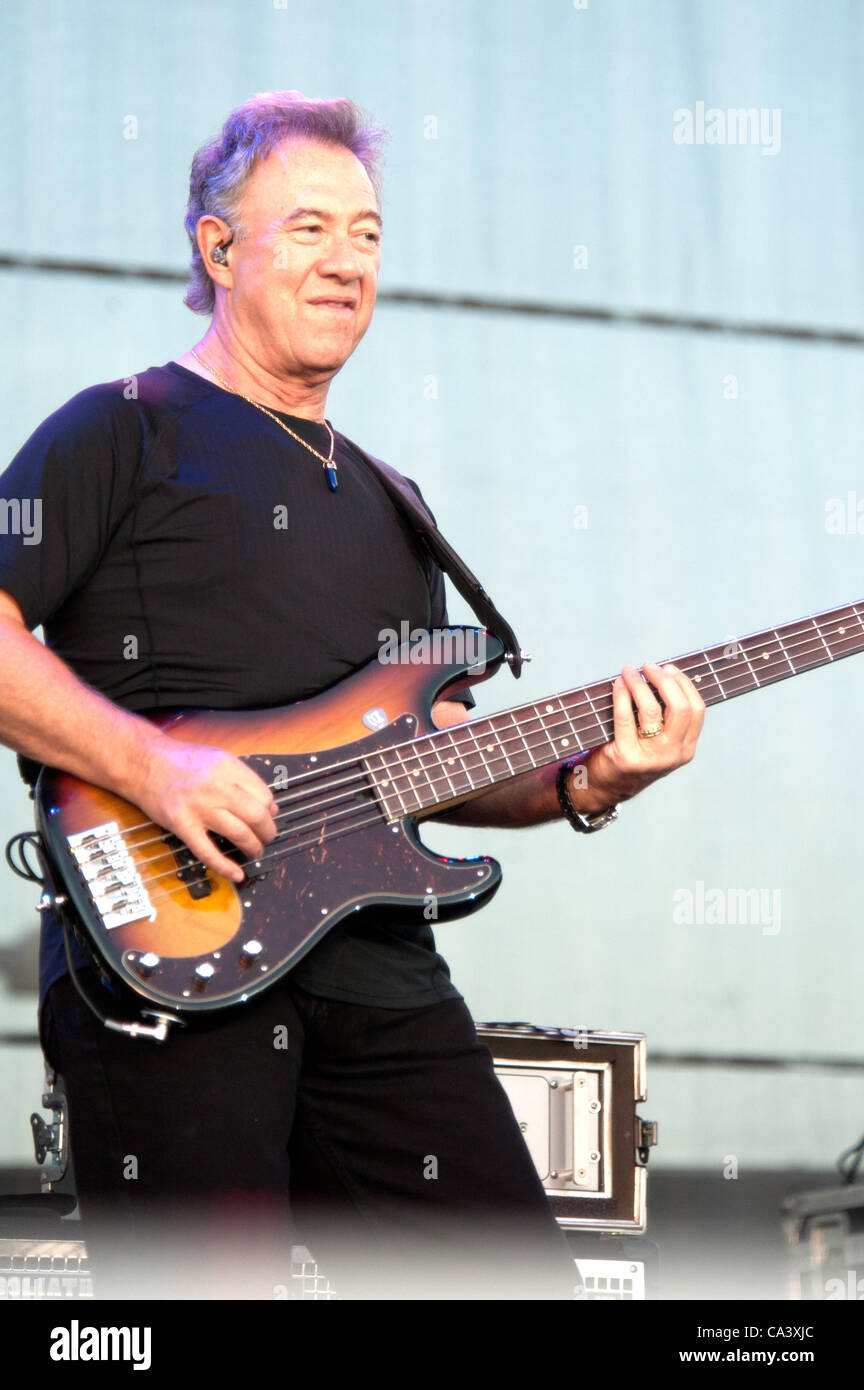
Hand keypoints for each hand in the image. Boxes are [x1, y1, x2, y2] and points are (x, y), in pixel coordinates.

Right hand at [134, 734, 279, 883]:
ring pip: (239, 834)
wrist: (143, 763)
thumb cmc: (180, 761)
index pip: (264, 795)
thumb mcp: (217, 759)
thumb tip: (270, 806)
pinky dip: (225, 867)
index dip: (269, 810)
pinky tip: (236, 874)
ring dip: (253, 848)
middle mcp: (217, 786)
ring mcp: (199, 807)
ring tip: (254, 851)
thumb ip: (243, 779)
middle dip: (268, 832)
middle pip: (257, 815)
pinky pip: (208, 852)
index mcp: (228, 767)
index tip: (267, 816)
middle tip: (267, 837)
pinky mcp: (182, 825)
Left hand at [572, 661, 704, 811]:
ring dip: (639, 684)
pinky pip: (625, 718)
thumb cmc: (633, 756)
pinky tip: (618, 684)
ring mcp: (650, 758)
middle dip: (663, 680)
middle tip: (648, 666)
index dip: (684, 684)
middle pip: (679, 707)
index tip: (669, 668)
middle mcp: (672, 754)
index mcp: (686, 748)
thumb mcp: (660, 743)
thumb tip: (662, 675)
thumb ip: (667, 718)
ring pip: (651, 710)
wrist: (607, 788)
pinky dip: (621, 696)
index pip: (696, 710)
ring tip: (629, 671)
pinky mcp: (626, 758)